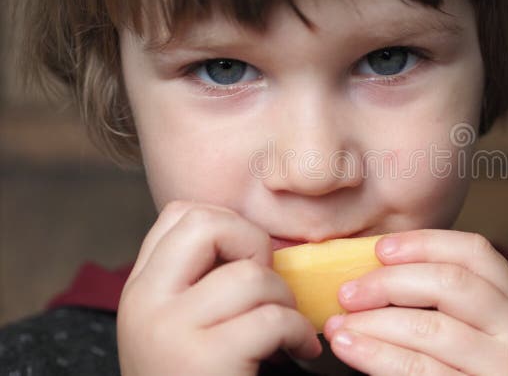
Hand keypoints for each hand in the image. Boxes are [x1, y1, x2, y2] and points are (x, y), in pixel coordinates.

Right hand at [117, 200, 320, 375]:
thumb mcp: (179, 326)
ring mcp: (171, 331)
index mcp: (140, 289)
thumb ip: (199, 281)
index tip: (244, 262)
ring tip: (288, 328)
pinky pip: (271, 318)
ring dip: (286, 300)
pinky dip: (299, 332)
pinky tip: (300, 350)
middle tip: (266, 284)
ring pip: (251, 276)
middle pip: (207, 223)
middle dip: (254, 244)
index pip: (180, 213)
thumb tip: (254, 241)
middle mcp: (144, 303)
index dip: (227, 227)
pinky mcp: (206, 360)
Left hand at [322, 229, 507, 375]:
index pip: (475, 253)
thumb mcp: (476, 333)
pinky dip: (375, 354)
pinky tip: (350, 347)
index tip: (380, 249)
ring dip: (373, 322)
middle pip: (451, 283)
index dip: (424, 244)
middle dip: (389, 283)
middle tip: (347, 292)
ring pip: (429, 328)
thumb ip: (442, 302)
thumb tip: (375, 270)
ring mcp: (504, 367)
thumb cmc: (469, 374)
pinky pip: (418, 369)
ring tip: (339, 325)